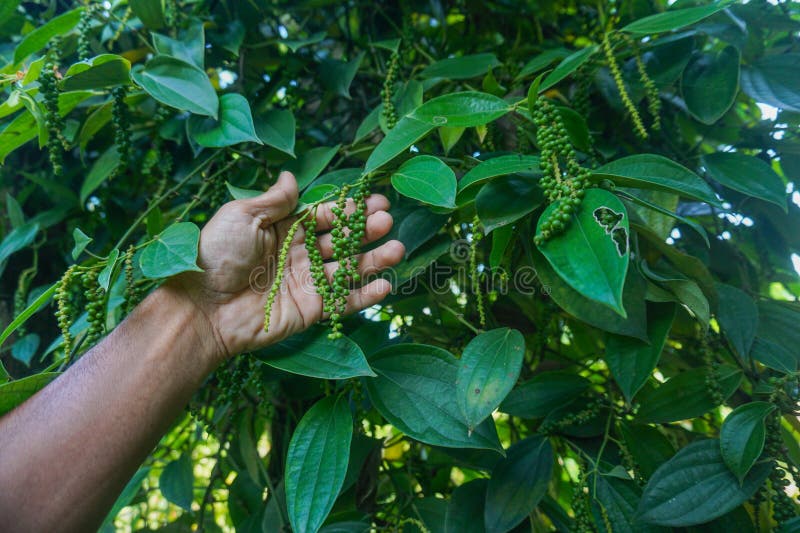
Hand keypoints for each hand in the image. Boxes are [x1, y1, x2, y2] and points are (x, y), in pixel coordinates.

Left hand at [171, 171, 403, 361]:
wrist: (203, 307)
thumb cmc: (217, 255)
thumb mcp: (242, 216)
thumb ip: (274, 200)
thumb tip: (291, 177)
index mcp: (283, 229)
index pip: (324, 216)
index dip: (348, 208)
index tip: (374, 199)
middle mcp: (298, 254)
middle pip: (341, 241)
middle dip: (366, 230)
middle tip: (387, 220)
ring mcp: (306, 283)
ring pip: (348, 270)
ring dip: (373, 260)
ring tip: (397, 248)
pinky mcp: (310, 311)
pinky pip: (343, 302)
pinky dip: (365, 295)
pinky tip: (385, 284)